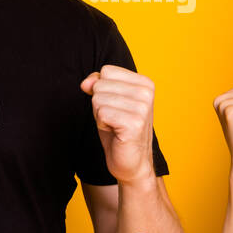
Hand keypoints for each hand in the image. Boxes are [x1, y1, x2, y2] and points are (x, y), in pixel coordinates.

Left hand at [80, 65, 156, 184]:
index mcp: (145, 83)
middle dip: (100, 104)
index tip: (116, 106)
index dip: (102, 90)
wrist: (130, 162)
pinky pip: (101, 114)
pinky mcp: (134, 123)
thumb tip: (86, 83)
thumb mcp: (107, 100)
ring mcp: (142, 108)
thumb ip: (97, 84)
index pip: (106, 71)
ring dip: (100, 116)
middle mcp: (146, 92)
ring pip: (98, 99)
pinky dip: (102, 125)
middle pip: (100, 85)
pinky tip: (115, 132)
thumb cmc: (118, 130)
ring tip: (115, 126)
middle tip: (115, 119)